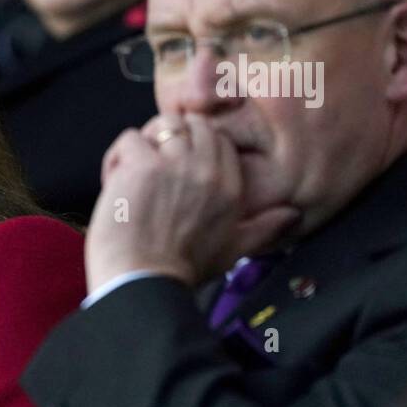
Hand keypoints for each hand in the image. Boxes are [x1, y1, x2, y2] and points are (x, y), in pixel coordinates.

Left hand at [85, 114, 299, 291]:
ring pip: (159, 125)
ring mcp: (174, 163)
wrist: (145, 282)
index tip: (174, 166)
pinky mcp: (142, 164)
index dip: (192, 144)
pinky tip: (114, 184)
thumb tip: (292, 216)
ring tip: (130, 176)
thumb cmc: (182, 270)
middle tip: (150, 167)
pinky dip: (116, 157)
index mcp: (230, 187)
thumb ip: (264, 228)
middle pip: (190, 124)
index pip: (217, 138)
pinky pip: (128, 139)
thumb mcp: (234, 250)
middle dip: (167, 138)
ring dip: (142, 146)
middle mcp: (207, 169)